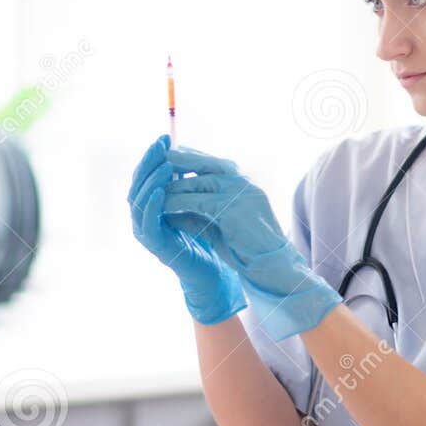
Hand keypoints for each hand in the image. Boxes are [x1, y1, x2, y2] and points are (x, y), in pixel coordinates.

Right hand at [128, 135, 246, 324]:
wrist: (214, 269)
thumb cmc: (204, 234)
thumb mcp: (194, 200)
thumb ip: (184, 181)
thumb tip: (182, 150)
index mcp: (151, 205)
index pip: (145, 174)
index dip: (153, 155)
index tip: (165, 137)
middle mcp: (143, 217)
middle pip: (137, 184)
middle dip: (149, 163)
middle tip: (161, 145)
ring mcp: (146, 232)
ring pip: (138, 201)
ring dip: (151, 182)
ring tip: (165, 166)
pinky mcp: (155, 245)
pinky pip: (148, 222)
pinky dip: (152, 205)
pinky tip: (162, 191)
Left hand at [162, 145, 340, 341]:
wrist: (273, 265)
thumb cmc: (249, 248)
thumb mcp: (221, 224)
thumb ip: (201, 212)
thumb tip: (173, 208)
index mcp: (243, 183)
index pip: (212, 162)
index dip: (189, 159)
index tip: (168, 160)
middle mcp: (242, 182)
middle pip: (204, 163)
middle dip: (177, 163)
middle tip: (154, 162)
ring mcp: (239, 193)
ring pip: (198, 182)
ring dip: (173, 185)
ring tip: (152, 188)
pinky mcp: (231, 208)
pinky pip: (198, 201)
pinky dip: (178, 203)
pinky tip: (163, 207)